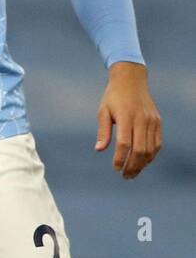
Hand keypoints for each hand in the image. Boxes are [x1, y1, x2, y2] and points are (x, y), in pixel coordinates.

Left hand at [95, 62, 162, 178]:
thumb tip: (99, 149)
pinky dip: (151, 155)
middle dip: (133, 166)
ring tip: (133, 173)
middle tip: (125, 176)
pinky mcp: (158, 123)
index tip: (115, 168)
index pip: (125, 143)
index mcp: (126, 117)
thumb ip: (103, 131)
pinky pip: (157, 143)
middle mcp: (142, 120)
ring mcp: (152, 122)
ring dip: (142, 164)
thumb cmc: (113, 97)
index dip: (120, 158)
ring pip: (151, 149)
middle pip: (140, 149)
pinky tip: (143, 162)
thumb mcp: (103, 111)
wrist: (131, 81)